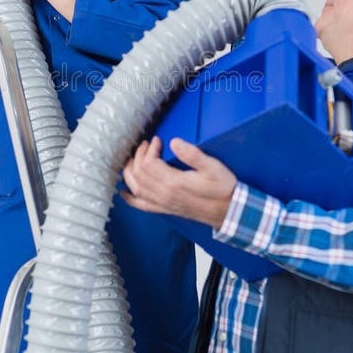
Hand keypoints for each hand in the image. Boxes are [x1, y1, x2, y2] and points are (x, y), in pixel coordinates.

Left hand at [122, 136, 236, 227]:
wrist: (228, 211)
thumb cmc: (222, 188)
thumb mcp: (213, 167)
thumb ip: (192, 154)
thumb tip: (174, 142)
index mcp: (174, 183)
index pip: (149, 163)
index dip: (149, 149)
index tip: (157, 141)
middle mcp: (164, 195)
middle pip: (139, 174)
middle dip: (139, 156)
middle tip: (146, 145)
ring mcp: (163, 204)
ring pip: (136, 187)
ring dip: (131, 172)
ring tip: (134, 159)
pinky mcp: (164, 209)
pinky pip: (141, 205)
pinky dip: (130, 198)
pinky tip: (125, 191)